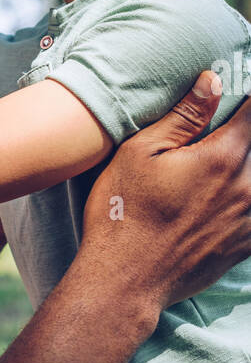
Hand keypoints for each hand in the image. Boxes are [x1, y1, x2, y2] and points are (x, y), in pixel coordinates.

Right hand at [82, 71, 250, 311]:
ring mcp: (250, 219)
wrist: (125, 282)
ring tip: (217, 171)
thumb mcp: (139, 153)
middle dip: (246, 135)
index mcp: (222, 157)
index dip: (249, 98)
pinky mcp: (246, 246)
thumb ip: (183, 117)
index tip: (242, 96)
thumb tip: (213, 80)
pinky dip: (248, 201)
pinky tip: (230, 199)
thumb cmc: (124, 214)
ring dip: (246, 168)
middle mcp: (246, 187)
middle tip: (216, 145)